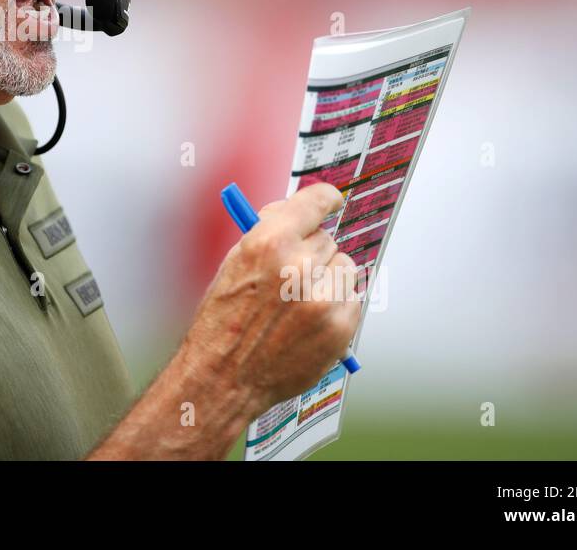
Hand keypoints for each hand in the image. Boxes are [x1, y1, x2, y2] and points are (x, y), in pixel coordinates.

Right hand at [178, 181, 360, 416]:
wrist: (225, 375)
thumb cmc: (225, 321)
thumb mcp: (234, 264)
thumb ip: (268, 234)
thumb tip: (297, 214)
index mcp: (268, 243)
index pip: (314, 201)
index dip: (324, 200)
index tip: (330, 202)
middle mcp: (297, 266)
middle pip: (328, 238)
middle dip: (312, 253)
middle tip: (291, 276)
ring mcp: (322, 298)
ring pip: (344, 267)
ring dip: (328, 278)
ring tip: (300, 301)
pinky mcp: (340, 326)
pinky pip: (352, 299)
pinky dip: (336, 306)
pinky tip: (309, 321)